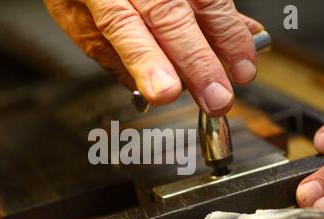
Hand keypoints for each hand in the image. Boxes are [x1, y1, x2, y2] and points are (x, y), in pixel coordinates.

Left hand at [44, 0, 263, 116]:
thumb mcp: (73, 14)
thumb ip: (105, 49)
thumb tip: (141, 85)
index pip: (123, 26)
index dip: (147, 60)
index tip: (165, 93)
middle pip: (170, 15)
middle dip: (199, 61)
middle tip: (217, 98)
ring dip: (229, 39)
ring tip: (243, 73)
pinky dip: (235, 19)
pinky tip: (250, 38)